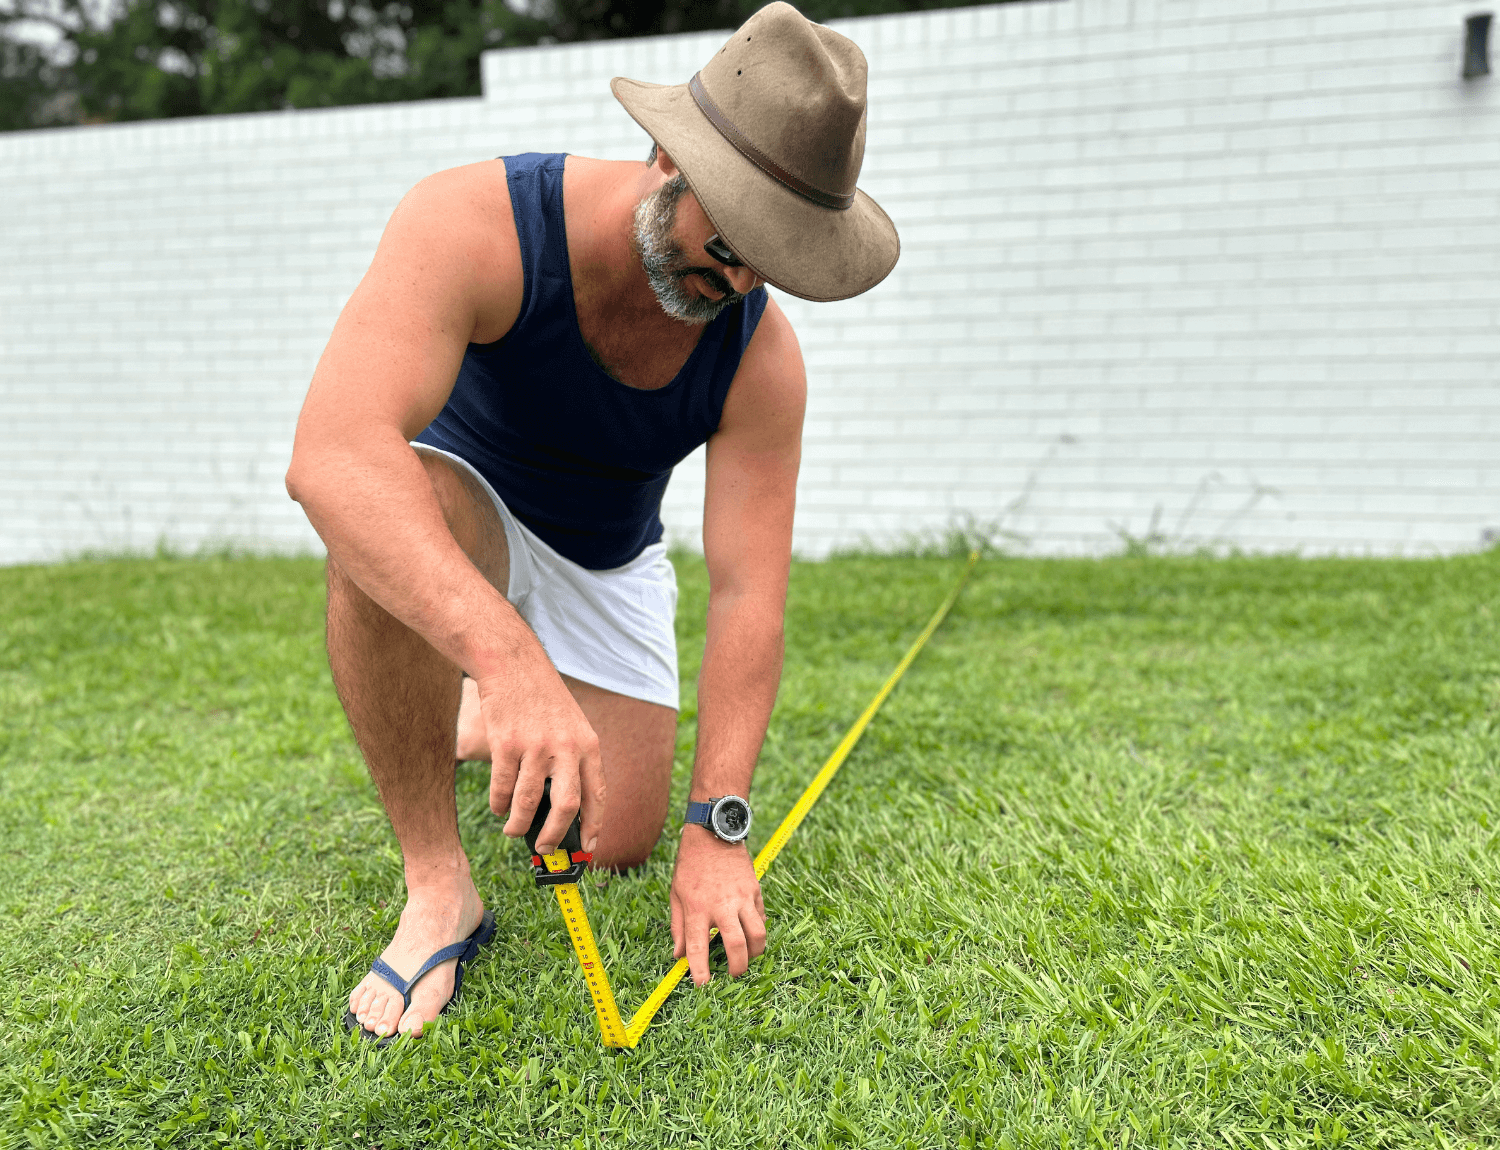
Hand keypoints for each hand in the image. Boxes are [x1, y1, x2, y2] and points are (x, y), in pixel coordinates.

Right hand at [477, 665, 604, 855]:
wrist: (513, 665)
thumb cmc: (543, 699)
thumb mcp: (572, 726)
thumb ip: (573, 762)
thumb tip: (564, 812)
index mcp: (588, 745)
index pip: (597, 794)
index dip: (595, 825)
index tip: (589, 847)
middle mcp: (566, 748)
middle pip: (567, 806)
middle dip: (556, 835)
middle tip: (545, 848)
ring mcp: (535, 747)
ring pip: (528, 803)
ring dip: (519, 825)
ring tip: (514, 831)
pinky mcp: (506, 745)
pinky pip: (502, 789)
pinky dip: (499, 805)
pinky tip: (499, 807)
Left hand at [671, 824, 766, 985]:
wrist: (713, 834)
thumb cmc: (690, 866)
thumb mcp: (676, 894)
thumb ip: (678, 927)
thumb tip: (679, 955)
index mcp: (697, 908)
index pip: (698, 947)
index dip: (700, 970)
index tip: (702, 986)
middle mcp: (721, 905)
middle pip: (736, 945)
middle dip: (738, 967)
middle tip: (734, 974)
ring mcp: (741, 898)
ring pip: (758, 934)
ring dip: (755, 952)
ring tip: (747, 957)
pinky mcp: (754, 891)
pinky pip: (761, 918)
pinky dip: (758, 930)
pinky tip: (750, 933)